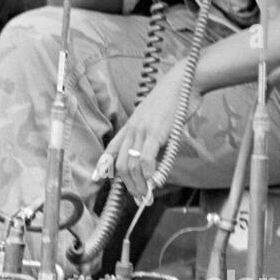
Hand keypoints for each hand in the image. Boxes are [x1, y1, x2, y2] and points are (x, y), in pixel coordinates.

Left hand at [96, 60, 197, 200]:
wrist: (183, 82)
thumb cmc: (174, 101)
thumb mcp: (157, 120)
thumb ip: (153, 138)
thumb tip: (156, 158)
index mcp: (131, 126)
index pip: (111, 148)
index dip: (103, 165)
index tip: (96, 179)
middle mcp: (132, 129)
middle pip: (121, 164)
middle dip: (128, 185)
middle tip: (138, 198)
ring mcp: (142, 131)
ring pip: (132, 164)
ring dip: (139, 184)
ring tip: (147, 196)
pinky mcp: (156, 133)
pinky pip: (146, 158)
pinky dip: (148, 173)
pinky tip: (154, 182)